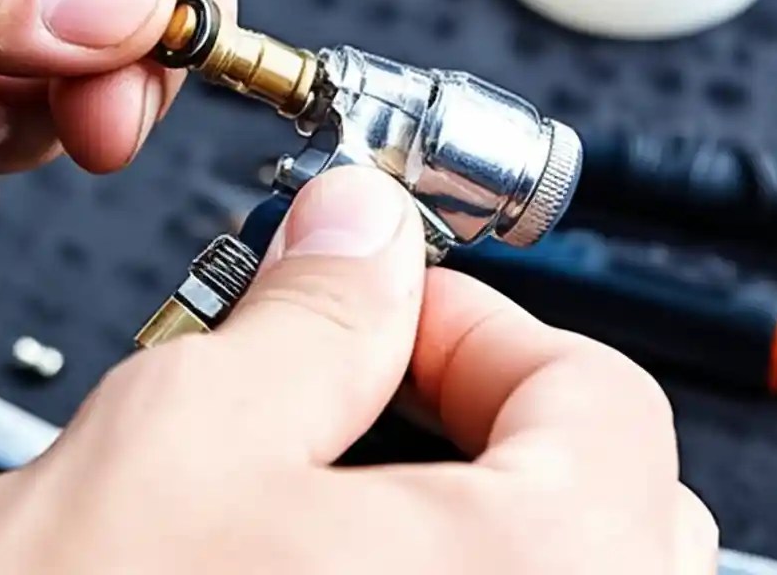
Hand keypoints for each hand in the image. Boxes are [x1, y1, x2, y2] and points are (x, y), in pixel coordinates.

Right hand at [0, 166, 717, 574]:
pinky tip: (289, 571)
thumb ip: (306, 315)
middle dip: (454, 413)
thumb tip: (357, 235)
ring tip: (295, 495)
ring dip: (428, 507)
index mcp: (542, 574)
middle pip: (590, 494)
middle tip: (330, 391)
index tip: (370, 309)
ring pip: (524, 573)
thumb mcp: (182, 436)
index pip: (594, 395)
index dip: (465, 319)